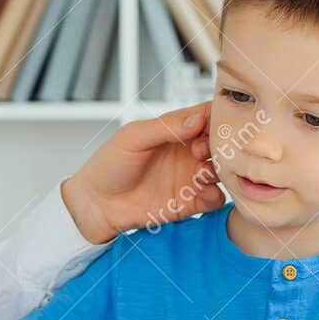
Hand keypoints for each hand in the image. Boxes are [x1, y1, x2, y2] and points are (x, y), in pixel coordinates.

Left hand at [61, 102, 223, 244]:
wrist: (96, 204)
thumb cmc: (109, 164)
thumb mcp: (133, 138)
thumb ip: (165, 127)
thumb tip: (197, 119)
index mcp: (176, 129)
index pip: (208, 116)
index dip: (216, 119)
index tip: (207, 129)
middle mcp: (188, 151)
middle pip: (222, 143)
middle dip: (220, 147)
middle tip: (199, 153)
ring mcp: (191, 177)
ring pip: (223, 170)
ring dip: (219, 171)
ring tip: (199, 175)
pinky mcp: (190, 202)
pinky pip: (215, 198)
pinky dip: (214, 195)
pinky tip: (198, 194)